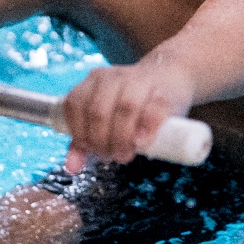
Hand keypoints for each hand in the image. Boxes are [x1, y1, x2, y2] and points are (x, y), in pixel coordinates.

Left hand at [61, 56, 195, 163]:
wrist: (172, 76)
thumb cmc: (134, 101)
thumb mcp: (106, 116)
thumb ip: (87, 139)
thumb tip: (71, 167)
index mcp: (94, 80)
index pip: (75, 105)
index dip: (80, 133)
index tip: (91, 150)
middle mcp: (114, 77)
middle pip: (99, 111)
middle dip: (101, 141)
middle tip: (111, 156)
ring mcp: (140, 80)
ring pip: (126, 107)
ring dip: (122, 138)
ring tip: (125, 154)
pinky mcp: (165, 92)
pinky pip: (154, 108)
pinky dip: (146, 127)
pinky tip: (142, 141)